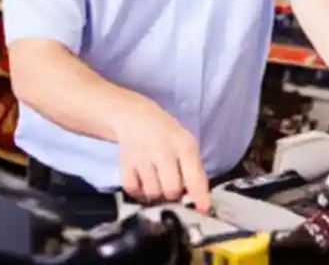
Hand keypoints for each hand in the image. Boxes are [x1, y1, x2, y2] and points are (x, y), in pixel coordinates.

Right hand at [110, 98, 211, 212]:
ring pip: (152, 194)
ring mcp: (142, 158)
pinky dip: (139, 192)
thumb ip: (193, 170)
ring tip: (157, 180)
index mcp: (184, 146)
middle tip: (171, 185)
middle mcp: (163, 151)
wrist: (135, 118)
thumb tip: (199, 201)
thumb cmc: (167, 135)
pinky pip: (133, 191)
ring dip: (156, 193)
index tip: (203, 210)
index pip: (194, 176)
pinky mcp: (125, 164)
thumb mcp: (186, 145)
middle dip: (173, 194)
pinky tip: (143, 182)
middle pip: (171, 191)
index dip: (200, 196)